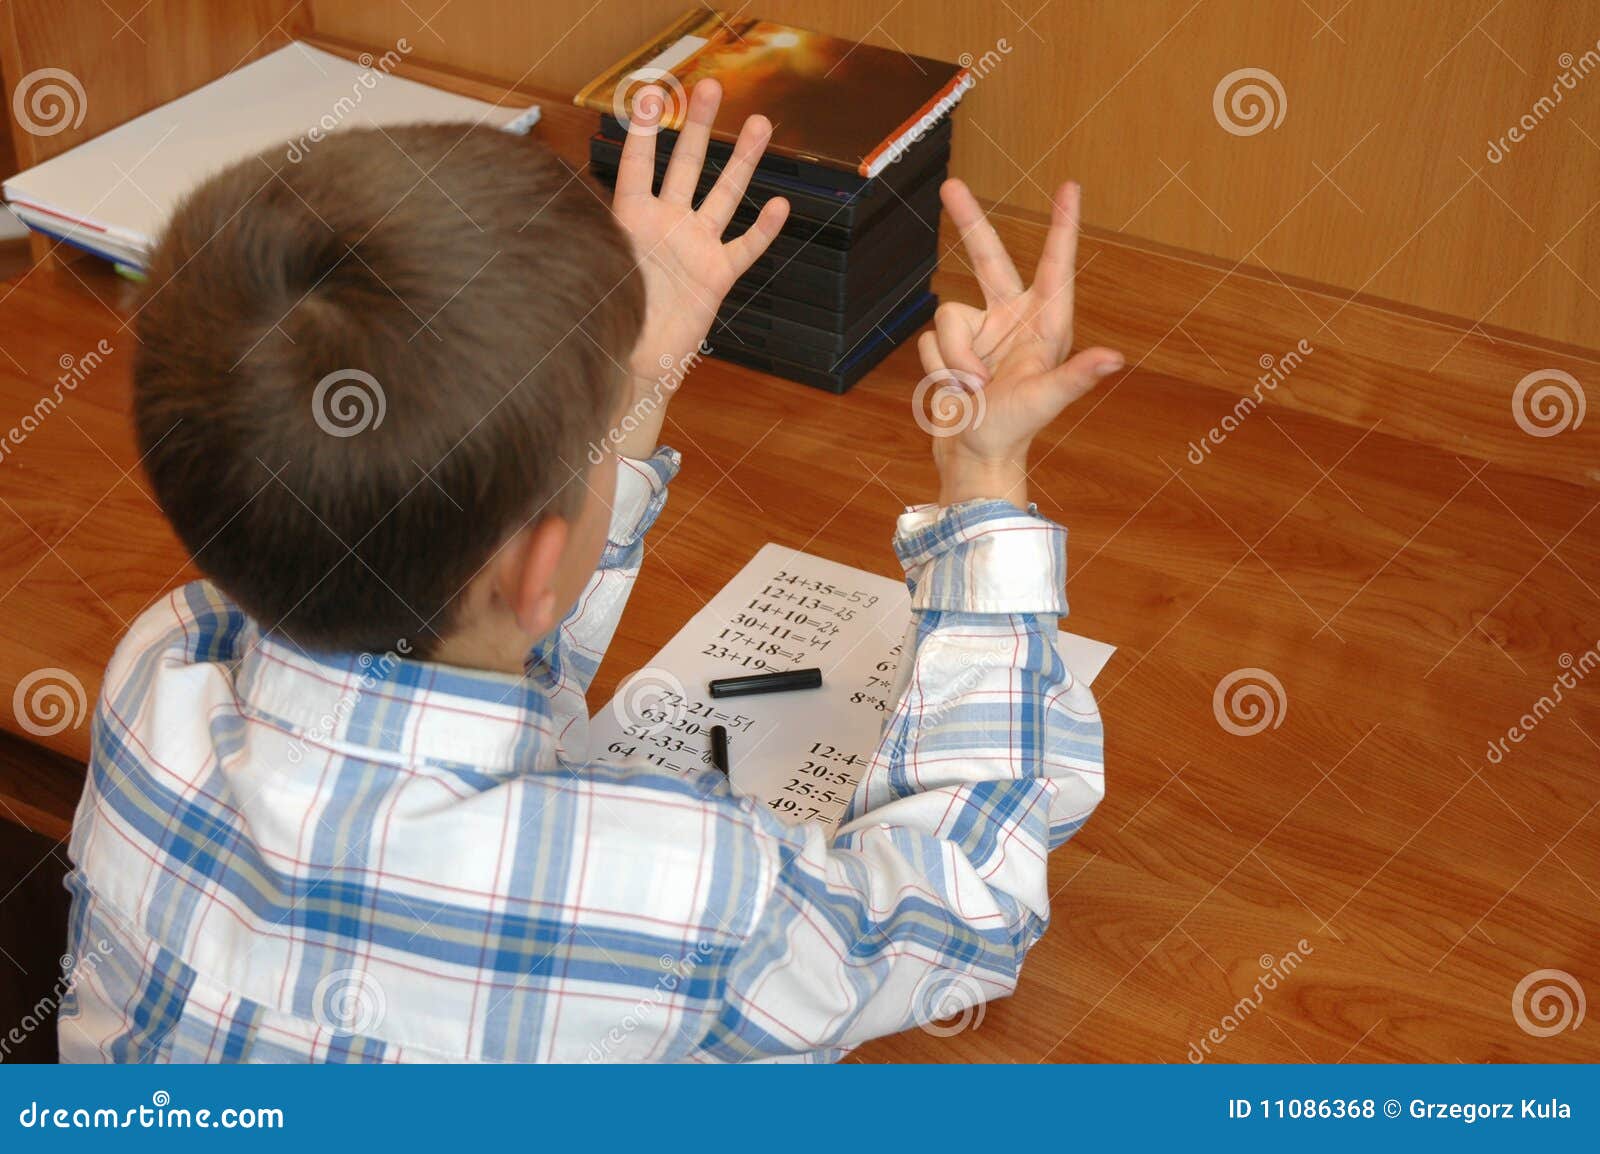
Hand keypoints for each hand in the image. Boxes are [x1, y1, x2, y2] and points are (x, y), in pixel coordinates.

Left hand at [611, 78, 788, 400]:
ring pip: (724, 194)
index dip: (644, 129)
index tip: (651, 93)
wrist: (631, 364)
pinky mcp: (717, 276)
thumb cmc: (606, 317)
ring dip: (743, 160)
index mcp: (631, 219)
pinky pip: (745, 247)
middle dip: (698, 124)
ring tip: (759, 124)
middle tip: (710, 86)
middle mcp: (667, 225)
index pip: (638, 164)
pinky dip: (763, 229)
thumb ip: (594, 241)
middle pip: (686, 164)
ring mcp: (695, 247)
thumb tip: (568, 214)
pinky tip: (779, 205)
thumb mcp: (595, 271)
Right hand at [917, 179, 1121, 506]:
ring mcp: (980, 332)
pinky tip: (955, 391)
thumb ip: (1076, 376)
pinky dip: (938, 366)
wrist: (974, 458)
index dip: (1062, 224)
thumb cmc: (1015, 431)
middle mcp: (1012, 320)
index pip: (1055, 264)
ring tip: (973, 389)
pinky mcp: (953, 347)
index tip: (1069, 187)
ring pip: (947, 314)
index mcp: (1045, 324)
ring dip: (953, 355)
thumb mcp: (1045, 401)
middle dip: (968, 221)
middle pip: (986, 258)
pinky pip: (931, 338)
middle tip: (950, 185)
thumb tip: (1114, 359)